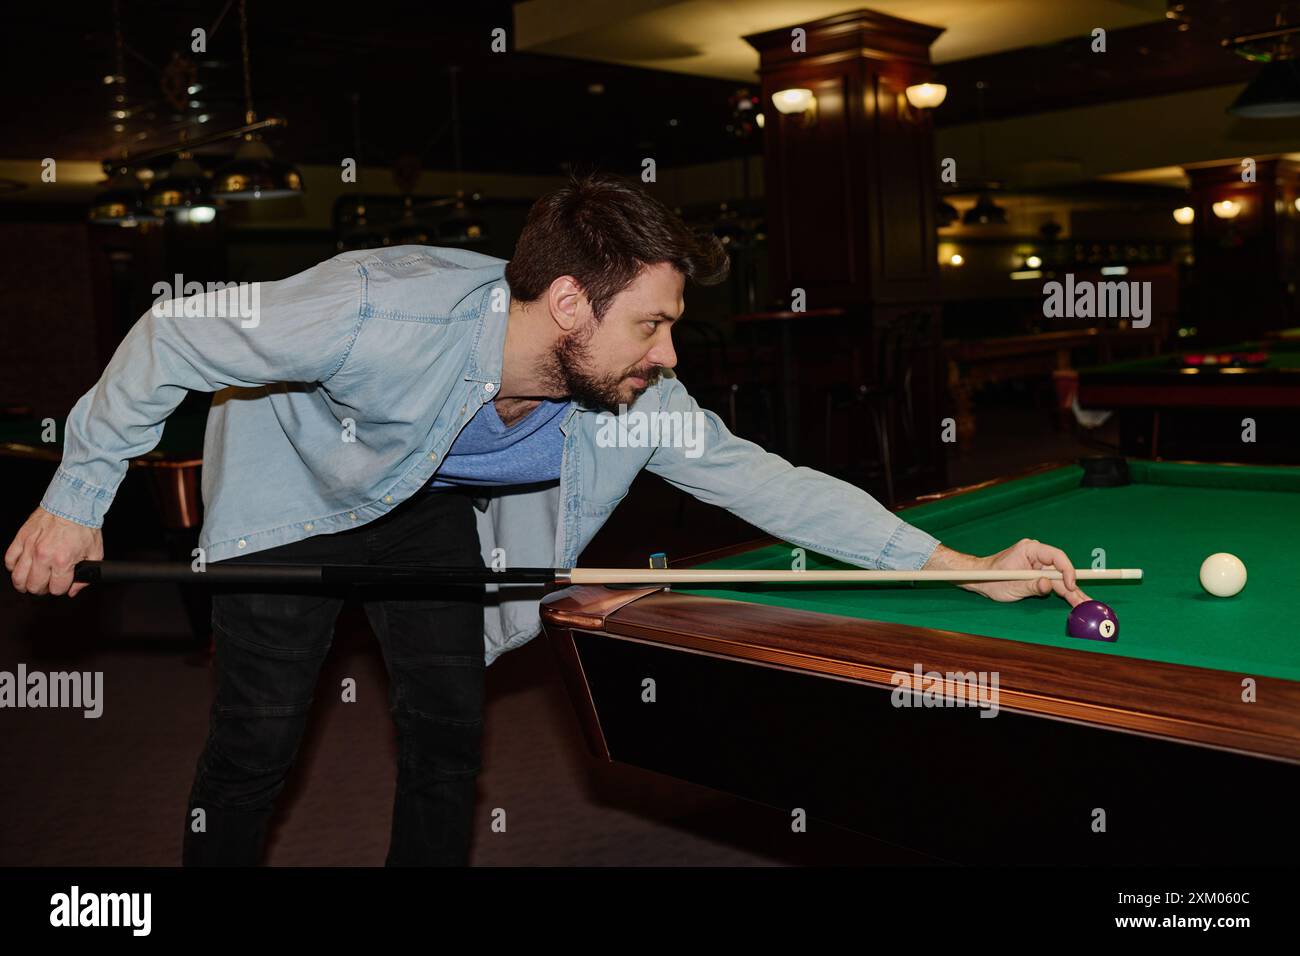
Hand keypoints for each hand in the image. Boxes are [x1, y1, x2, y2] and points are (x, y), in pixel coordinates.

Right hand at [5, 507, 102, 596]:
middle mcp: (44, 555)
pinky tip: (22, 567)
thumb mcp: (95, 553)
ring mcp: (30, 547)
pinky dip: (13, 567)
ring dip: (24, 584)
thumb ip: (86, 575)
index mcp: (63, 560)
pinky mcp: (21, 538)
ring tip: (30, 582)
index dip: (61, 589)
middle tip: (47, 584)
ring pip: (18, 577)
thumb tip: (74, 590)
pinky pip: (9, 559)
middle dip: (42, 589)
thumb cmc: (84, 525)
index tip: (62, 583)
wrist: (73, 504)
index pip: (57, 589)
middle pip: (34, 586)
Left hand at [924, 539, 1089, 606]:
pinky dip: (1062, 592)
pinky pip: (1053, 582)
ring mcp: (1038, 564)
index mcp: (1030, 550)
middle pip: (1061, 570)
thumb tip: (1049, 585)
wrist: (979, 578)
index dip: (1067, 571)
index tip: (1071, 585)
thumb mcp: (1011, 585)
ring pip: (1059, 578)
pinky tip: (1075, 600)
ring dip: (1071, 592)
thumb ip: (1031, 585)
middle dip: (1073, 587)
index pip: (1056, 557)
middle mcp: (1037, 555)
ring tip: (1085, 604)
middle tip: (1086, 601)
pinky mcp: (1037, 573)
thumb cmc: (991, 578)